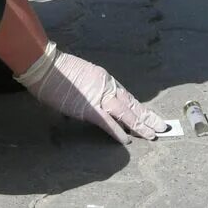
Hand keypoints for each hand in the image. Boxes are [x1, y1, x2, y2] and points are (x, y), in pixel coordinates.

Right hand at [15, 42, 169, 142]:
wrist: (45, 67)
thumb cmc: (58, 72)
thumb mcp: (82, 77)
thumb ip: (91, 88)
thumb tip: (93, 99)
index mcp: (106, 79)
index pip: (127, 97)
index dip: (140, 107)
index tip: (151, 115)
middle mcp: (107, 87)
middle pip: (131, 104)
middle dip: (147, 116)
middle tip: (162, 126)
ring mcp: (99, 97)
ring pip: (125, 113)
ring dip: (140, 125)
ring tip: (153, 134)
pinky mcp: (88, 108)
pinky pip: (107, 122)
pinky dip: (118, 131)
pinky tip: (128, 140)